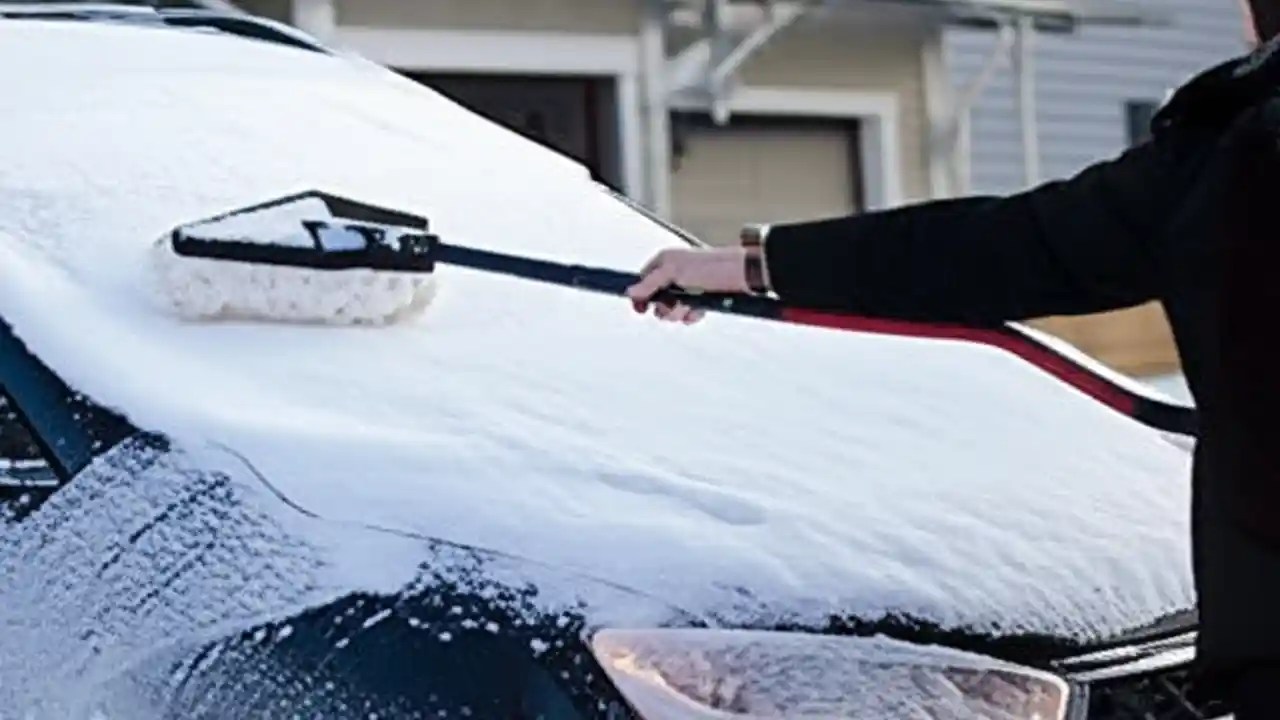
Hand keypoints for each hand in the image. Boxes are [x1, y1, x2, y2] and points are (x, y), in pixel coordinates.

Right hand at [625, 247, 748, 322]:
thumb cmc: (711, 266)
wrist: (743, 274)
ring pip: (672, 309)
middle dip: (664, 307)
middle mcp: (675, 274)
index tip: (641, 308)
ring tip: (690, 307)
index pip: (643, 281)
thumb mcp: (674, 272)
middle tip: (675, 304)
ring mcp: (688, 287)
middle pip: (657, 299)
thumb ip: (650, 283)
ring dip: (679, 312)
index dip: (641, 295)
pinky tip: (698, 311)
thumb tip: (630, 292)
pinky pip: (688, 313)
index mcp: (666, 262)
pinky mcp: (701, 298)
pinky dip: (692, 314)